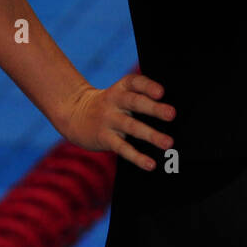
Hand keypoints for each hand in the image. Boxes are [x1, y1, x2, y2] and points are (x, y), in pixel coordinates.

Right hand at [58, 75, 175, 170]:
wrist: (74, 115)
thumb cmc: (110, 104)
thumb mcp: (120, 92)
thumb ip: (141, 95)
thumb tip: (170, 109)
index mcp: (121, 88)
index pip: (135, 82)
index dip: (148, 86)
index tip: (161, 92)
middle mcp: (115, 102)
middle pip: (135, 103)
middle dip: (154, 108)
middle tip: (172, 114)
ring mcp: (109, 120)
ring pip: (131, 127)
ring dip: (151, 135)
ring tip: (168, 143)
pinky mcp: (104, 138)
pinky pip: (122, 148)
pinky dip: (137, 157)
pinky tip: (150, 164)